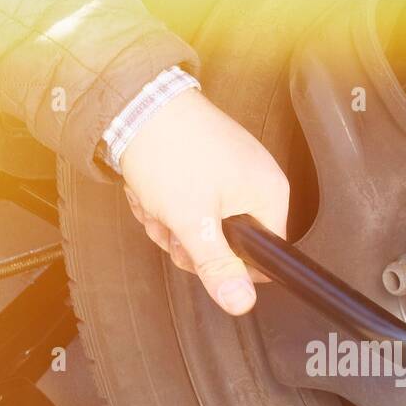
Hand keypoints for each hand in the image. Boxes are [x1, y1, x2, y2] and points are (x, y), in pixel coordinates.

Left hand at [118, 89, 288, 314]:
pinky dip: (167, 203)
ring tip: (156, 201)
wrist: (136, 103)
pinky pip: (190, 204)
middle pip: (229, 243)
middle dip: (189, 242)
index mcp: (269, 194)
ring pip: (203, 225)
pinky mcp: (206, 167)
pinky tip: (153, 190)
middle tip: (169, 224)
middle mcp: (256, 182)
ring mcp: (231, 173)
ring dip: (171, 223)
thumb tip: (242, 302)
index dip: (227, 264)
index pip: (263, 254)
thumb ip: (218, 266)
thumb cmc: (170, 150)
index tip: (200, 253)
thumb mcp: (193, 220)